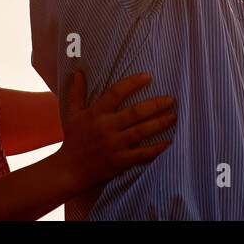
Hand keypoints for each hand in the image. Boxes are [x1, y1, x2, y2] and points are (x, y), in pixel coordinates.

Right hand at [54, 70, 174, 189]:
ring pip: (141, 131)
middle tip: (170, 99)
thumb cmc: (73, 139)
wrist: (70, 170)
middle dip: (155, 105)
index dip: (132, 83)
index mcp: (95, 113)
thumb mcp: (71, 114)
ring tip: (174, 116)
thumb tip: (77, 73)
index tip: (148, 76)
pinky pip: (142, 154)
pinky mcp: (119, 161)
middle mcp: (106, 127)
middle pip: (135, 112)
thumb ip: (76, 93)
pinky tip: (169, 143)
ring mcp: (114, 145)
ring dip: (160, 123)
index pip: (116, 92)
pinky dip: (156, 149)